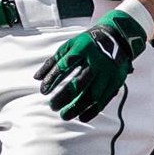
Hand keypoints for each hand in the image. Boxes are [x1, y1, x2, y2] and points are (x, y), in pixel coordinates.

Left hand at [34, 9, 150, 121]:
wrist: (116, 37)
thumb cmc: (87, 43)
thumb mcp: (69, 46)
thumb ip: (53, 62)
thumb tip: (36, 78)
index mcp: (83, 48)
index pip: (64, 65)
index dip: (52, 79)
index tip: (43, 92)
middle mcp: (97, 60)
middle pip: (79, 83)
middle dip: (64, 97)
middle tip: (52, 106)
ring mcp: (108, 71)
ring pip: (93, 94)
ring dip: (78, 107)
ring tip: (64, 115)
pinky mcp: (116, 80)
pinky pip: (105, 99)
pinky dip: (93, 110)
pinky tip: (82, 117)